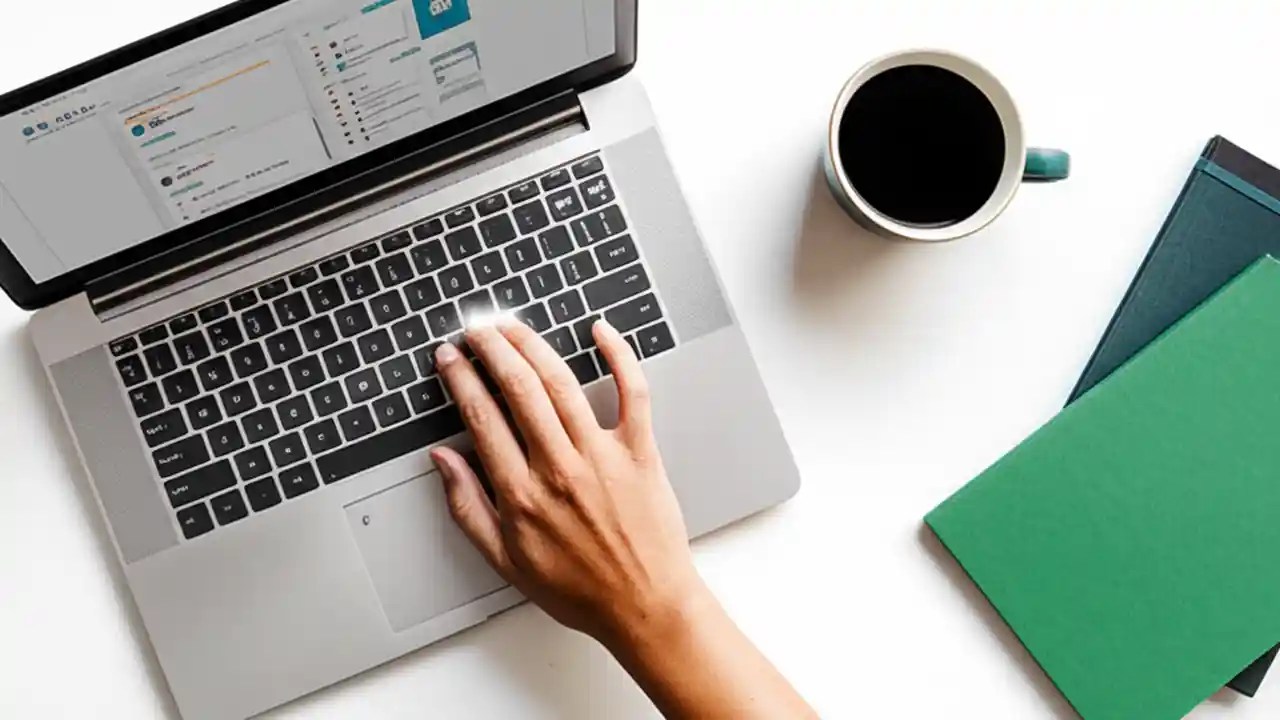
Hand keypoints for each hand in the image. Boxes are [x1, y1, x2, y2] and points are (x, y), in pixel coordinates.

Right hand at [430, 318, 700, 643]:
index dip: (460, 378)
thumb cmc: (578, 588)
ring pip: (561, 383)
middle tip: (476, 329)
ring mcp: (603, 456)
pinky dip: (619, 356)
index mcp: (521, 494)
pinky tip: (601, 330)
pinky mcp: (641, 452)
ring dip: (532, 345)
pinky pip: (634, 392)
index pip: (481, 417)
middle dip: (491, 349)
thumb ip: (466, 507)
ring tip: (512, 327)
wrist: (643, 605)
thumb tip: (442, 459)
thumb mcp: (504, 560)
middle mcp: (559, 468)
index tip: (450, 357)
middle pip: (517, 388)